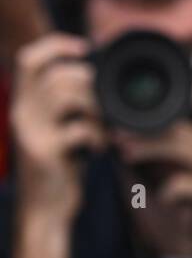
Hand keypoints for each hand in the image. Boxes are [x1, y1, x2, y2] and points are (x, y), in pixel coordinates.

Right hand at [10, 31, 109, 226]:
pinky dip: (97, 134)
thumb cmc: (58, 168)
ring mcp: (31, 133)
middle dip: (86, 80)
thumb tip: (91, 75)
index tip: (84, 47)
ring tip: (104, 125)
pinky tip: (100, 148)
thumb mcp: (56, 130)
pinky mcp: (45, 153)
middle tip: (102, 102)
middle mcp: (21, 115)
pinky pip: (77, 128)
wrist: (45, 212)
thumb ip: (65, 105)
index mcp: (23, 105)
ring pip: (65, 96)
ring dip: (94, 107)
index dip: (56, 45)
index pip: (28, 59)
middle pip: (53, 74)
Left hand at [112, 77, 191, 249]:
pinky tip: (164, 194)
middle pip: (182, 125)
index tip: (143, 99)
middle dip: (147, 127)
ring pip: (181, 146)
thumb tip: (179, 138)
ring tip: (126, 151)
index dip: (175, 95)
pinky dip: (170, 189)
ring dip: (149, 147)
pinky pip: (185, 185)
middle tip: (118, 130)